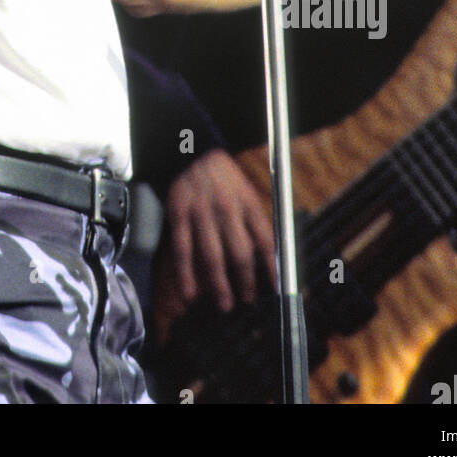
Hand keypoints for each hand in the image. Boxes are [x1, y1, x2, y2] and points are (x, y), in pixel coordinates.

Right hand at [152, 149, 275, 345]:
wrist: (190, 151)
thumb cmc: (224, 180)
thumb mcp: (246, 193)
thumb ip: (256, 223)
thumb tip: (273, 259)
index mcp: (247, 202)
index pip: (265, 240)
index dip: (272, 267)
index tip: (277, 290)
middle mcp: (226, 207)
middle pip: (239, 252)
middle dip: (245, 282)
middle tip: (248, 301)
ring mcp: (201, 211)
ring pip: (211, 255)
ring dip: (219, 284)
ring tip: (225, 305)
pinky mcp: (179, 213)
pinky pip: (182, 249)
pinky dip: (186, 274)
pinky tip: (190, 293)